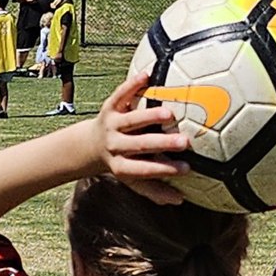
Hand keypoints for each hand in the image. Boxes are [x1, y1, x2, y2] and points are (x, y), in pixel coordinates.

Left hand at [92, 72, 191, 201]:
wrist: (89, 145)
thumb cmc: (122, 162)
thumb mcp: (132, 178)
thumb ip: (154, 189)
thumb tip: (180, 200)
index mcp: (121, 165)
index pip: (144, 170)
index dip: (163, 170)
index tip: (187, 169)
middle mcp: (115, 145)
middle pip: (138, 145)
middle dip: (161, 144)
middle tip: (185, 143)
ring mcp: (111, 125)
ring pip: (130, 120)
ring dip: (149, 117)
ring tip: (169, 114)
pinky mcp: (109, 107)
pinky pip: (120, 94)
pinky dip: (132, 84)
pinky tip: (148, 74)